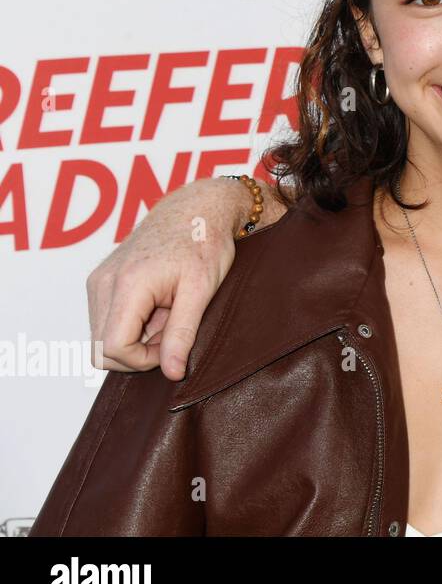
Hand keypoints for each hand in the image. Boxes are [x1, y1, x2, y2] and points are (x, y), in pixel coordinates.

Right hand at [87, 177, 284, 380]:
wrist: (195, 209)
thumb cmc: (202, 244)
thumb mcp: (201, 291)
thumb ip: (183, 334)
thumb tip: (172, 374)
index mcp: (128, 285)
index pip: (113, 348)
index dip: (143, 360)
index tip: (173, 346)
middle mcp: (103, 283)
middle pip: (101, 349)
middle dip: (138, 352)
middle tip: (174, 329)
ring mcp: (98, 280)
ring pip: (101, 338)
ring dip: (135, 338)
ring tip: (168, 313)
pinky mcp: (100, 280)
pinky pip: (105, 321)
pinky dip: (130, 324)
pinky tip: (157, 307)